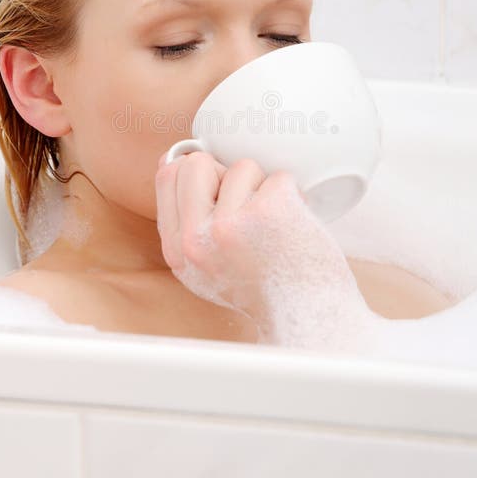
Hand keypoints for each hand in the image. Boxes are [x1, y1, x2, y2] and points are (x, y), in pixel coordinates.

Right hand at [154, 150, 368, 341]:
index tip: (218, 192)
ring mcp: (233, 222)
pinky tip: (292, 225)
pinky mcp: (270, 210)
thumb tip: (173, 160)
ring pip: (243, 166)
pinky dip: (292, 196)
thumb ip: (185, 220)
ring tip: (273, 225)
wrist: (307, 317)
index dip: (198, 175)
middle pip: (198, 163)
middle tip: (246, 208)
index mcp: (178, 250)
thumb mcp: (205, 267)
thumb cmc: (263, 290)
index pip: (169, 175)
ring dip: (263, 188)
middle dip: (225, 174)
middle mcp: (198, 237)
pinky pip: (279, 177)